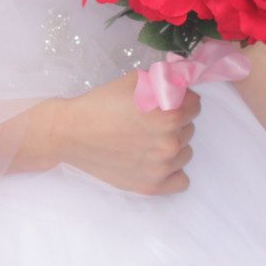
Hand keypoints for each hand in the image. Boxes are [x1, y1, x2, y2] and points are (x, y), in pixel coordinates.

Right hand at [28, 73, 200, 195]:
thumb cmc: (101, 104)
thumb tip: (186, 80)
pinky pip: (181, 180)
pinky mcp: (152, 186)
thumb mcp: (135, 80)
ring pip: (185, 152)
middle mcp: (170, 143)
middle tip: (147, 120)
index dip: (179, 99)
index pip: (195, 105)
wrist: (70, 133)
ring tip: (146, 139)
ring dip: (172, 144)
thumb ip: (167, 79)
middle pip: (189, 127)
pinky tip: (154, 160)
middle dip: (174, 121)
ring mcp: (162, 167)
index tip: (162, 102)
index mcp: (169, 115)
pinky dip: (172, 171)